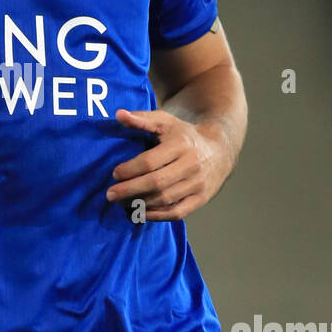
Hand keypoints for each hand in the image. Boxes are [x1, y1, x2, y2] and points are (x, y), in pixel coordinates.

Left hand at [105, 107, 231, 220]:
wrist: (220, 150)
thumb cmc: (185, 136)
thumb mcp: (166, 122)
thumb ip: (142, 119)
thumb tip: (119, 114)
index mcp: (181, 145)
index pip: (151, 161)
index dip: (130, 169)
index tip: (115, 174)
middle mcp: (191, 165)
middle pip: (156, 183)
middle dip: (130, 190)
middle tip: (111, 194)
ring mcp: (198, 184)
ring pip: (165, 199)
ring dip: (140, 204)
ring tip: (122, 204)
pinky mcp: (201, 199)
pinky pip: (177, 212)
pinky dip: (157, 216)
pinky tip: (141, 213)